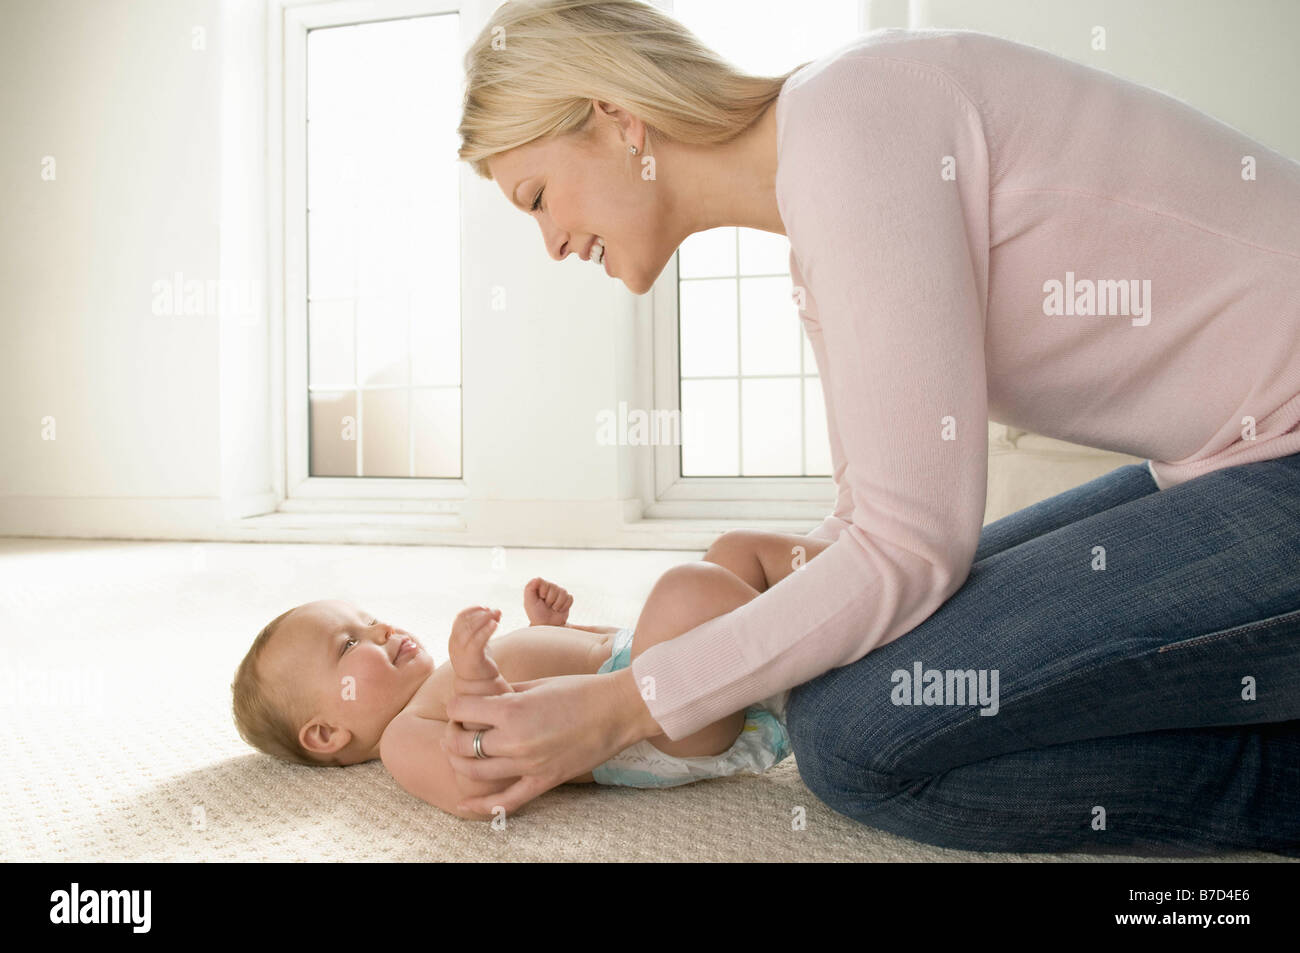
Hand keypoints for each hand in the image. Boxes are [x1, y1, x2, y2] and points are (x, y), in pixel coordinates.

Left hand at [441, 666, 658, 815]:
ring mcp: (529, 764)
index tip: (461, 705)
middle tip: (457, 729)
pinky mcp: (545, 780)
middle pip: (462, 744)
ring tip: (460, 754)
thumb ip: (505, 694)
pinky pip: (508, 801)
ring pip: (475, 773)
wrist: (619, 709)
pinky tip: (464, 805)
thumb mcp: (537, 684)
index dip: (456, 706)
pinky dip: (483, 806)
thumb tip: (482, 699)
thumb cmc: (580, 690)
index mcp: (511, 709)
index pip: (461, 710)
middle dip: (453, 735)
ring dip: (461, 763)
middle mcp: (515, 740)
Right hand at [448, 605, 508, 683]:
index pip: (460, 619)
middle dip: (481, 614)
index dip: (472, 610)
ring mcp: (461, 653)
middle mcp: (455, 645)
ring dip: (484, 619)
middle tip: (495, 611)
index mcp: (455, 639)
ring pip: (469, 630)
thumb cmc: (480, 662)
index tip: (485, 607)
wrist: (480, 686)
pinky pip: (477, 642)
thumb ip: (484, 628)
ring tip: (497, 615)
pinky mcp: (471, 660)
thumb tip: (495, 611)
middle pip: (465, 623)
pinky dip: (486, 631)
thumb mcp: (479, 642)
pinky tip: (495, 624)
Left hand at [523, 577, 572, 625]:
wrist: (547, 626)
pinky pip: (570, 598)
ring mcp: (559, 593)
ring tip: (553, 609)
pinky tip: (559, 610)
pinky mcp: (567, 599)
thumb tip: (537, 578)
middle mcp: (550, 588)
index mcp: (540, 586)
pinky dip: (564, 606)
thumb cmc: (536, 614)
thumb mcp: (529, 602)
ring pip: (563, 592)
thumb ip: (529, 588)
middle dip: (550, 600)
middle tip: (546, 606)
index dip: (543, 591)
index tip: (540, 599)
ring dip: (557, 604)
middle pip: (554, 587)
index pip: (544, 582)